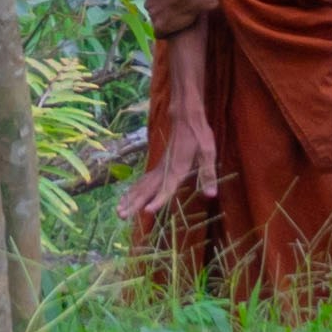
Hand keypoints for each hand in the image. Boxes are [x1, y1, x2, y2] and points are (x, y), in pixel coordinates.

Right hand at [125, 117, 221, 233]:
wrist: (185, 116)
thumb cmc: (198, 134)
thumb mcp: (208, 153)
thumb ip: (208, 174)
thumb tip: (211, 194)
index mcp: (177, 169)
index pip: (166, 188)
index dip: (158, 200)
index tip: (147, 211)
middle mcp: (165, 170)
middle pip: (148, 190)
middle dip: (135, 203)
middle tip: (121, 215)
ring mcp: (160, 167)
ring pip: (142, 185)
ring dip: (130, 198)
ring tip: (119, 210)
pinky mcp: (159, 165)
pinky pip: (144, 180)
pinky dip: (134, 189)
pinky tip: (127, 195)